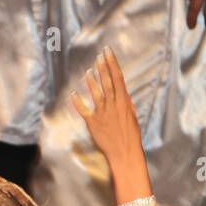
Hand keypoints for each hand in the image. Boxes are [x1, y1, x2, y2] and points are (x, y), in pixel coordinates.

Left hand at [70, 48, 142, 167]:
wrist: (124, 152)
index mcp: (124, 101)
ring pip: (95, 92)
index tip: (108, 52)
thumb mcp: (132, 117)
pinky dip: (77, 101)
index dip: (112, 63)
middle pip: (106, 81)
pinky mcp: (92, 122)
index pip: (118, 77)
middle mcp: (113, 104)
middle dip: (102, 66)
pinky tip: (73, 93)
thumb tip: (123, 95)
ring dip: (91, 81)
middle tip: (98, 56)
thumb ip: (127, 104)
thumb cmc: (131, 136)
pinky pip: (83, 110)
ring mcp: (102, 113)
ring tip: (88, 71)